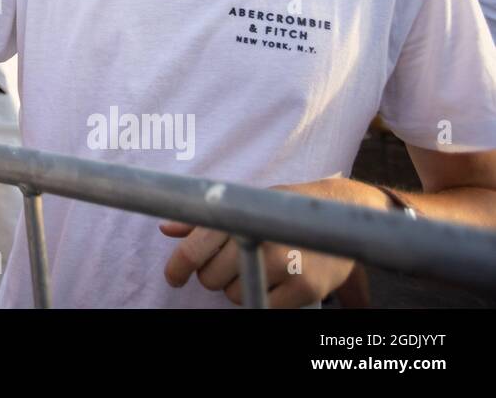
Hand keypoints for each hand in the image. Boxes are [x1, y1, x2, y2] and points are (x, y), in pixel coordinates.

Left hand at [160, 181, 359, 306]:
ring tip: (259, 266)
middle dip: (213, 274)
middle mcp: (261, 241)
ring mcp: (285, 265)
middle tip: (230, 263)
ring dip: (239, 286)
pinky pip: (264, 306)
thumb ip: (204, 219)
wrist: (341, 210)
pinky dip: (264, 298)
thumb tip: (166, 228)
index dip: (177, 267)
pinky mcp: (306, 288)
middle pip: (211, 278)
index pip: (194, 249)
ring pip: (235, 294)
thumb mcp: (246, 202)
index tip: (173, 277)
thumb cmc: (283, 206)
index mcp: (242, 216)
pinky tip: (276, 279)